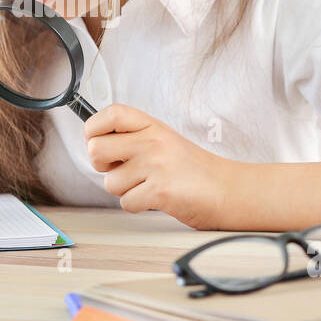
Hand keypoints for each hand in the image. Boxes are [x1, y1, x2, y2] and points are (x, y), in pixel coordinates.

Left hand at [83, 103, 233, 229]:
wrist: (227, 191)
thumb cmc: (193, 169)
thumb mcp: (163, 140)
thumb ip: (133, 138)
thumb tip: (94, 143)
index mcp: (152, 126)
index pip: (110, 114)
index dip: (93, 128)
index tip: (95, 139)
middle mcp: (153, 141)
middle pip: (96, 149)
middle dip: (101, 166)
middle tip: (120, 169)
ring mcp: (156, 165)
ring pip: (109, 182)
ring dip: (125, 190)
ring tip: (149, 185)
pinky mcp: (160, 191)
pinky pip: (126, 202)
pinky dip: (138, 206)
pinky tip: (156, 198)